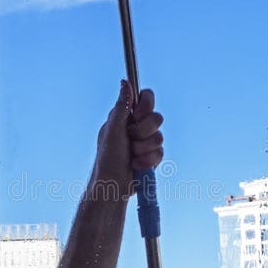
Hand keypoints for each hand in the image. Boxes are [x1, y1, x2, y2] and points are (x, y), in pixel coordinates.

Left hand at [92, 80, 163, 198]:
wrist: (113, 185)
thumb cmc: (107, 158)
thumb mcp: (113, 130)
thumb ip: (122, 106)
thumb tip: (125, 82)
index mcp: (125, 116)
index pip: (146, 98)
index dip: (146, 106)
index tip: (137, 116)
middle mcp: (136, 126)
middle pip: (156, 118)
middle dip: (143, 132)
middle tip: (130, 139)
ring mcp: (145, 141)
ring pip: (159, 137)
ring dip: (143, 149)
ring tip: (130, 156)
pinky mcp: (152, 156)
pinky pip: (160, 152)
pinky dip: (147, 160)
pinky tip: (136, 165)